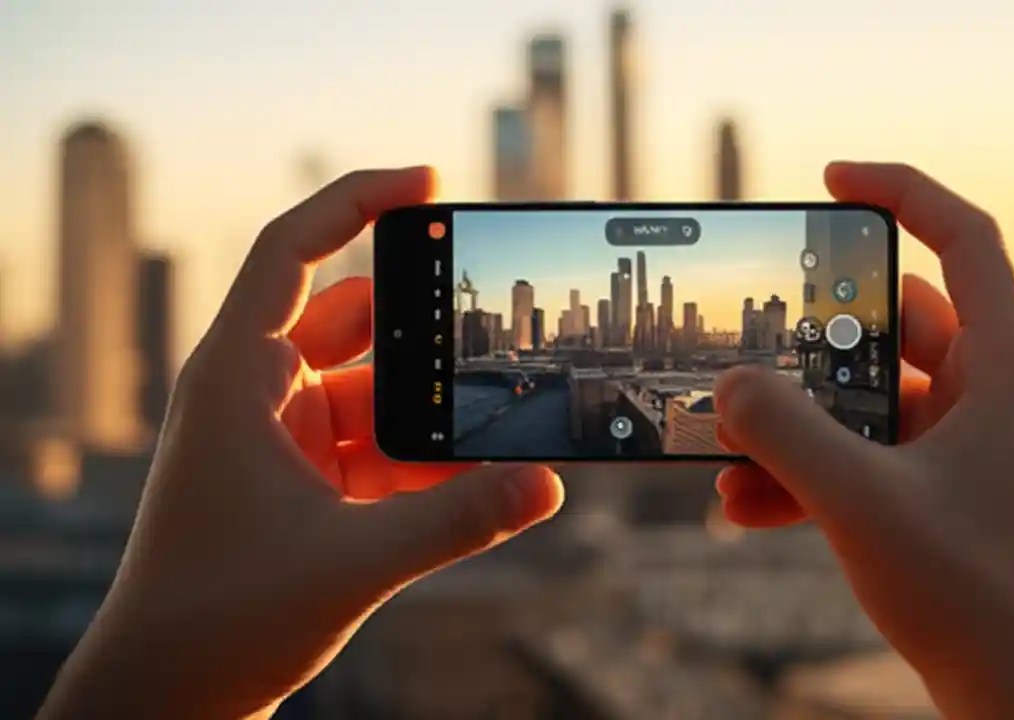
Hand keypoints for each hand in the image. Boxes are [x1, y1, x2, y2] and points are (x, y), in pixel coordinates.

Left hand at [38, 168, 563, 719]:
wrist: (165, 698)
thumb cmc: (216, 621)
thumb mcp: (350, 563)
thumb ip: (456, 521)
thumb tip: (547, 484)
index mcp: (239, 378)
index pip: (294, 253)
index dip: (358, 203)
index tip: (430, 181)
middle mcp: (260, 394)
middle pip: (358, 324)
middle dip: (430, 335)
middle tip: (502, 333)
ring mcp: (284, 441)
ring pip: (379, 396)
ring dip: (435, 414)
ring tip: (505, 425)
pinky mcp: (307, 485)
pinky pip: (381, 450)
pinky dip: (425, 463)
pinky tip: (477, 484)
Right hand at [714, 163, 1013, 718]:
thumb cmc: (980, 599)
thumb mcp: (862, 503)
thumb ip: (783, 433)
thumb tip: (728, 383)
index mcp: (1008, 367)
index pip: (961, 239)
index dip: (898, 193)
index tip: (831, 180)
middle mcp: (997, 395)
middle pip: (894, 327)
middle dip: (811, 344)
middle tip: (745, 344)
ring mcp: (973, 449)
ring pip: (871, 403)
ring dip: (799, 423)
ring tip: (724, 447)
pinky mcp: (949, 496)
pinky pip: (870, 459)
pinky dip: (813, 472)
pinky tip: (744, 505)